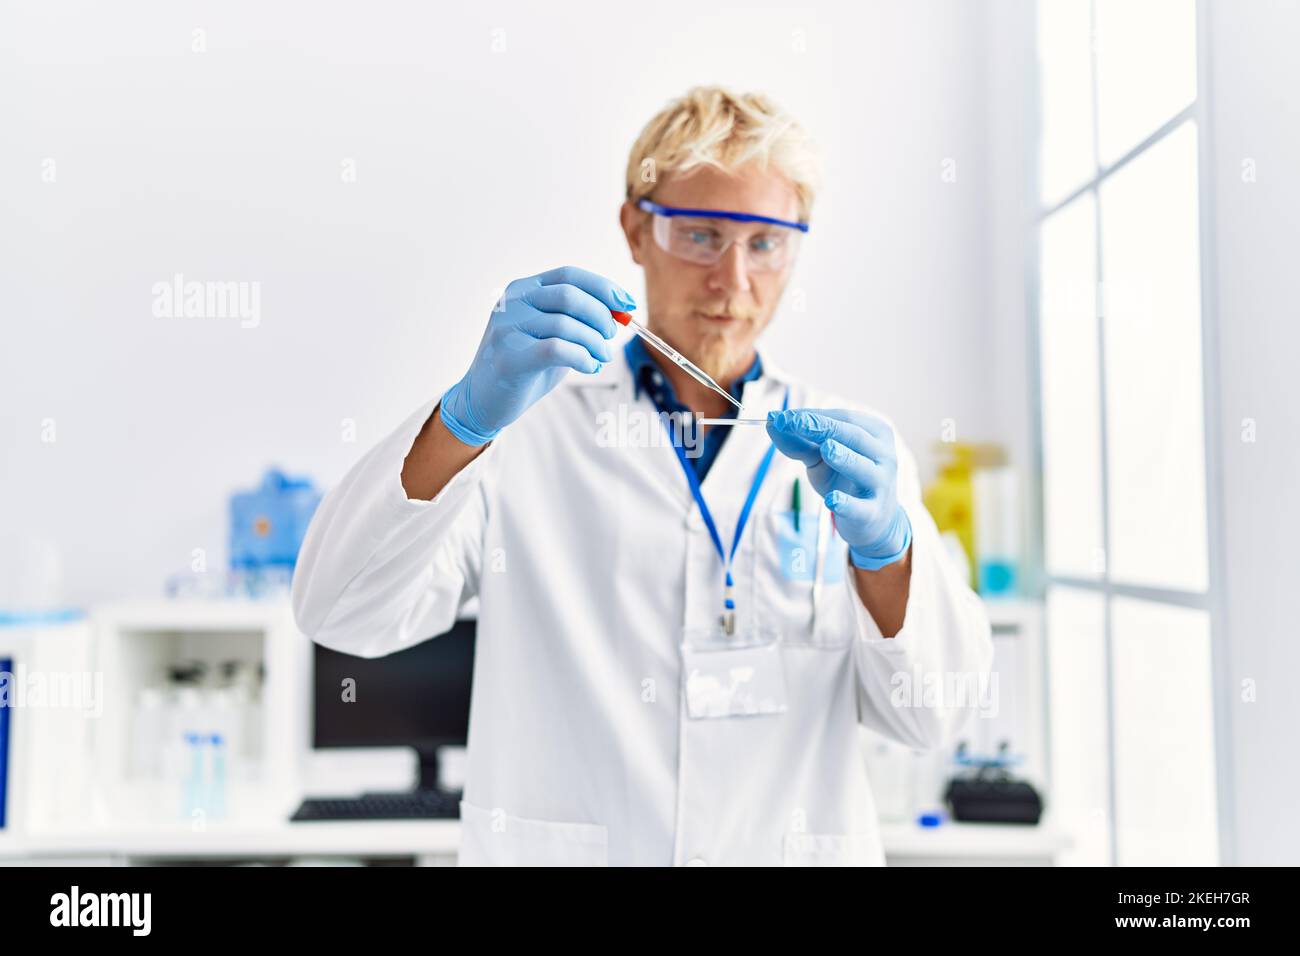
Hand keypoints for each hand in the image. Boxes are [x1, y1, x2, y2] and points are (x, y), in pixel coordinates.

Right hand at [439, 266, 636, 445]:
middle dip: (600, 315)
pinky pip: (557, 349)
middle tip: (610, 336)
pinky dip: (582, 357)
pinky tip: (589, 366)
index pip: (569, 276)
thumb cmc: (524, 366)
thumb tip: (619, 313)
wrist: (483, 400)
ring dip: (595, 342)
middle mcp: (513, 303)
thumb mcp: (550, 335)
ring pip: (566, 324)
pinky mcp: (510, 357)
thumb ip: (577, 320)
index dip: (603, 287)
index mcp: (523, 290)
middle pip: (570, 296)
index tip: (626, 305)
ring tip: (601, 357)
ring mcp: (507, 329)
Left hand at [766, 408, 911, 569]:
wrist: (872, 520)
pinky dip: (846, 503)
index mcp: (874, 433)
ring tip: (826, 449)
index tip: (783, 416)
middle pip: (854, 436)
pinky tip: (832, 500)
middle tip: (795, 422)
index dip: (814, 415)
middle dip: (824, 427)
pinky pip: (860, 507)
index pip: (843, 418)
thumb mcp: (820, 457)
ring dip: (844, 458)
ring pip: (863, 468)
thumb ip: (799, 441)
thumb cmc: (844, 478)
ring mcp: (880, 484)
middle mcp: (883, 455)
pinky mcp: (872, 513)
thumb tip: (771, 421)